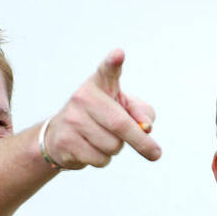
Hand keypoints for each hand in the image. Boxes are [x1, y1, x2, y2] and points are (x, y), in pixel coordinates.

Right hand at [39, 49, 159, 168]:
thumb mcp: (124, 110)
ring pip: (112, 146)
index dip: (113, 63)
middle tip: (156, 153)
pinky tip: (90, 148)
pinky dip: (103, 160)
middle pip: (120, 124)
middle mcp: (83, 97)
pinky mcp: (66, 141)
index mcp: (99, 84)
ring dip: (116, 149)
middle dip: (141, 142)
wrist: (60, 136)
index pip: (107, 71)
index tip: (119, 55)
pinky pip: (100, 159)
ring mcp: (72, 119)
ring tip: (102, 139)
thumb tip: (146, 127)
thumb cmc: (102, 119)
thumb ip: (141, 114)